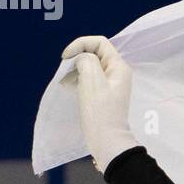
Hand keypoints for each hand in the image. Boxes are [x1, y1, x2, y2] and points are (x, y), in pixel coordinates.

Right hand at [61, 35, 138, 174]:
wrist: (107, 140)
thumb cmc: (100, 112)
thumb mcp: (92, 81)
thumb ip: (87, 61)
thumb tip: (82, 58)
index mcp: (118, 67)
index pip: (99, 42)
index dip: (80, 44)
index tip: (65, 58)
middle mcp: (117, 72)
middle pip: (95, 53)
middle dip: (77, 57)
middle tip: (64, 71)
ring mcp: (112, 83)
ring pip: (90, 65)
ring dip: (75, 69)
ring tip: (65, 82)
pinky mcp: (104, 94)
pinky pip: (90, 78)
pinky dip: (78, 79)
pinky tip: (70, 88)